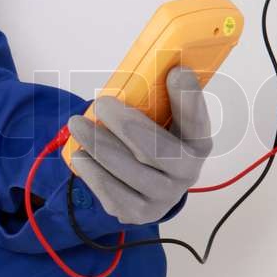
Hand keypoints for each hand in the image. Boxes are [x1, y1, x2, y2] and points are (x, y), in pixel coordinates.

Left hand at [66, 64, 213, 224]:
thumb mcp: (162, 120)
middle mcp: (187, 172)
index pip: (197, 119)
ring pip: (130, 172)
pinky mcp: (140, 213)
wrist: (150, 187)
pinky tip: (80, 156)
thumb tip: (151, 63)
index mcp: (198, 142)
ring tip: (78, 125)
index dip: (189, 97)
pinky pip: (113, 194)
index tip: (175, 72)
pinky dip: (93, 172)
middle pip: (157, 150)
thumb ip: (158, 98)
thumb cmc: (153, 141)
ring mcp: (164, 196)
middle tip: (102, 104)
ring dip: (99, 146)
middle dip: (126, 125)